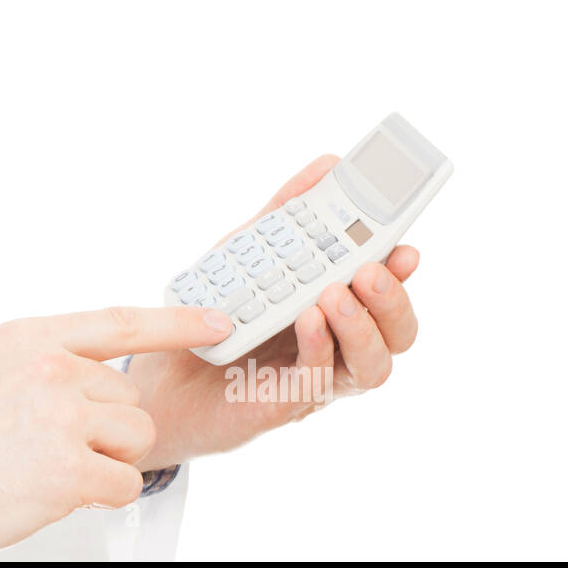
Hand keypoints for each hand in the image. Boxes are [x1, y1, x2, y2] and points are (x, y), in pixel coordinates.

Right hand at [0, 306, 231, 560]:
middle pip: (130, 395)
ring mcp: (61, 416)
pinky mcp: (69, 469)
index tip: (215, 322)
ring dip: (108, 460)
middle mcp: (50, 369)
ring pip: (136, 437)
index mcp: (30, 337)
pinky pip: (125, 482)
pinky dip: (101, 495)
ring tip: (50, 464)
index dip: (177, 322)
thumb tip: (85, 372)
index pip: (121, 321)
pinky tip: (54, 489)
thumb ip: (40, 359)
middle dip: (107, 425)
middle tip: (52, 442)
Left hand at [127, 155, 422, 470]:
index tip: (406, 246)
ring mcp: (315, 377)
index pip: (387, 291)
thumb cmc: (213, 314)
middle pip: (396, 332)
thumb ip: (285, 213)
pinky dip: (318, 349)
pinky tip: (307, 322)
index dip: (403, 271)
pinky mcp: (284, 402)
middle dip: (392, 300)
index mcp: (336, 307)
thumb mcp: (246, 252)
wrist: (161, 376)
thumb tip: (328, 164)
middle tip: (370, 270)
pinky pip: (316, 382)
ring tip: (334, 295)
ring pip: (372, 365)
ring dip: (362, 328)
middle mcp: (336, 346)